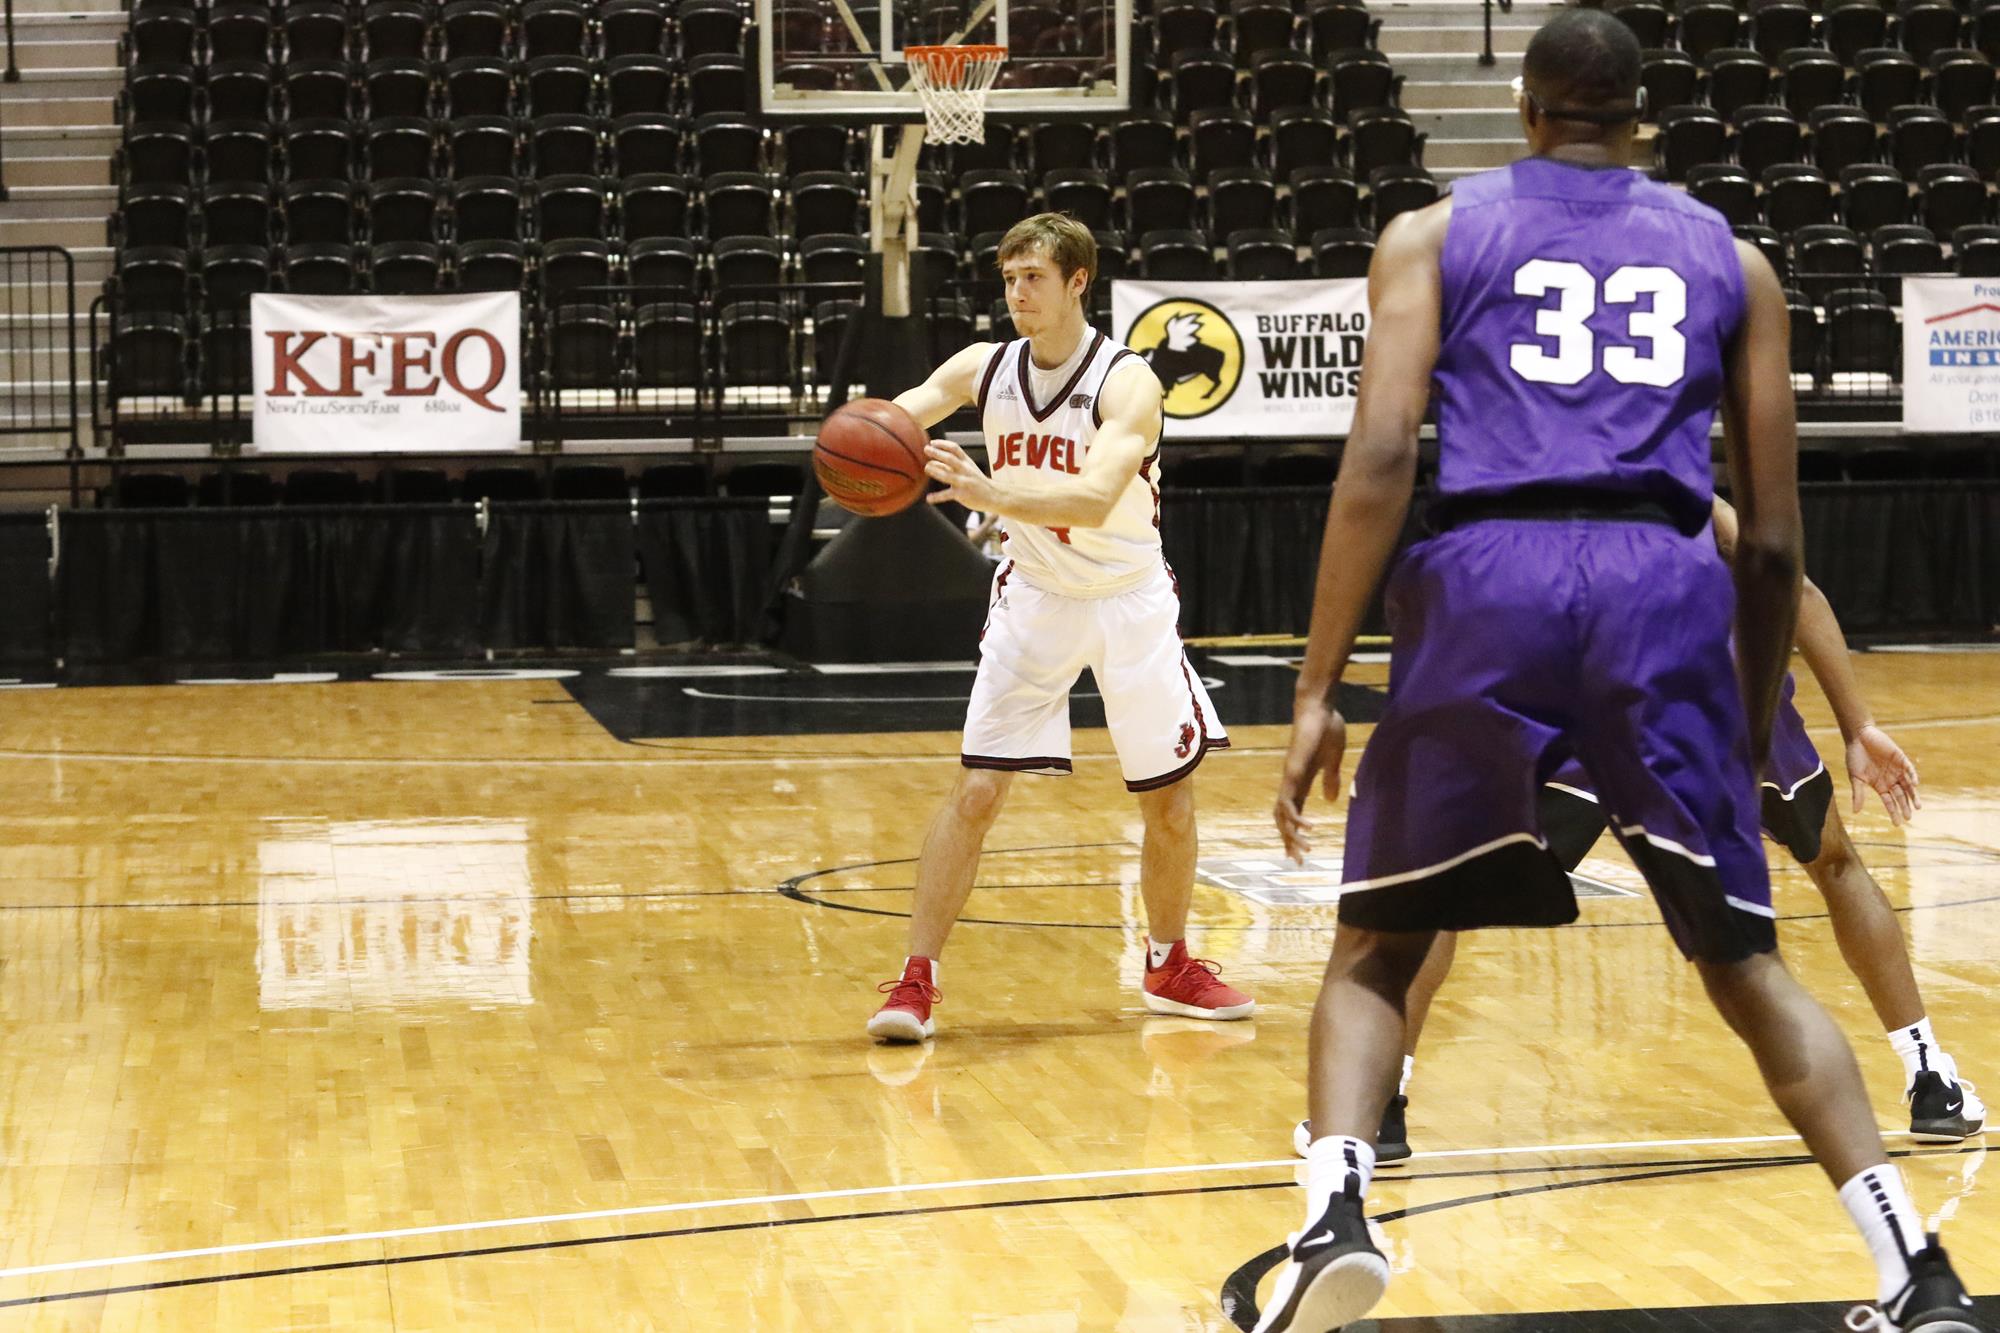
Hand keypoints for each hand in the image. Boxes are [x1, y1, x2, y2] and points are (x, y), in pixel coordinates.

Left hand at [924, 439, 994, 510]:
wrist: (994, 495)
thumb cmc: (975, 481)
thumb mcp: (965, 470)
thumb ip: (948, 467)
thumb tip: (930, 463)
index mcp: (966, 462)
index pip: (954, 448)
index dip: (943, 444)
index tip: (932, 442)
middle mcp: (965, 470)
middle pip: (950, 458)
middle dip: (938, 453)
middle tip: (926, 449)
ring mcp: (964, 482)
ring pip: (948, 475)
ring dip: (936, 471)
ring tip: (926, 468)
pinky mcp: (962, 494)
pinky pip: (948, 495)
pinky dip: (937, 497)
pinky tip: (928, 498)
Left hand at [1274, 694, 1347, 863]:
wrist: (1319, 707)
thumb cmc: (1326, 728)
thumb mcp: (1333, 760)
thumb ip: (1330, 780)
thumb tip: (1329, 800)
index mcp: (1302, 781)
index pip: (1293, 812)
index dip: (1295, 832)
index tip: (1300, 851)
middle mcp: (1292, 782)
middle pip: (1284, 819)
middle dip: (1289, 841)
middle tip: (1298, 861)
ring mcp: (1290, 777)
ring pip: (1283, 814)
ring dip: (1293, 835)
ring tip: (1305, 851)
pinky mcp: (1293, 771)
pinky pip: (1290, 800)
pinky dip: (1297, 817)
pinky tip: (1309, 828)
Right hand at [1846, 723, 1919, 825]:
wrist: (1859, 737)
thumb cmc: (1855, 757)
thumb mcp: (1855, 777)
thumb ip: (1858, 794)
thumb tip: (1855, 812)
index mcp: (1879, 785)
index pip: (1889, 801)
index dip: (1893, 812)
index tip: (1898, 823)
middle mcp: (1890, 779)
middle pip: (1900, 795)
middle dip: (1905, 806)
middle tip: (1909, 817)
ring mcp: (1896, 770)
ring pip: (1908, 785)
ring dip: (1913, 795)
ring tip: (1917, 806)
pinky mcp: (1900, 758)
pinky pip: (1909, 769)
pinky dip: (1912, 777)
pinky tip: (1914, 784)